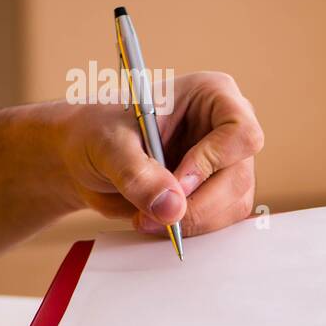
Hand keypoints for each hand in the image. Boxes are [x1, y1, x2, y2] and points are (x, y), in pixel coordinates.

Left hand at [50, 71, 262, 237]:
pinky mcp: (218, 195)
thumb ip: (138, 175)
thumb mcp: (108, 145)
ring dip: (192, 221)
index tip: (177, 180)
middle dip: (198, 204)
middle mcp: (227, 130)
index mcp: (212, 96)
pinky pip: (221, 221)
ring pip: (234, 204)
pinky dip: (191, 230)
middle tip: (156, 215)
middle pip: (239, 177)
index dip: (212, 161)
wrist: (83, 156)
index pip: (241, 132)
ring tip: (147, 219)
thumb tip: (172, 210)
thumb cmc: (96, 131)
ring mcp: (227, 165)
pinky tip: (158, 221)